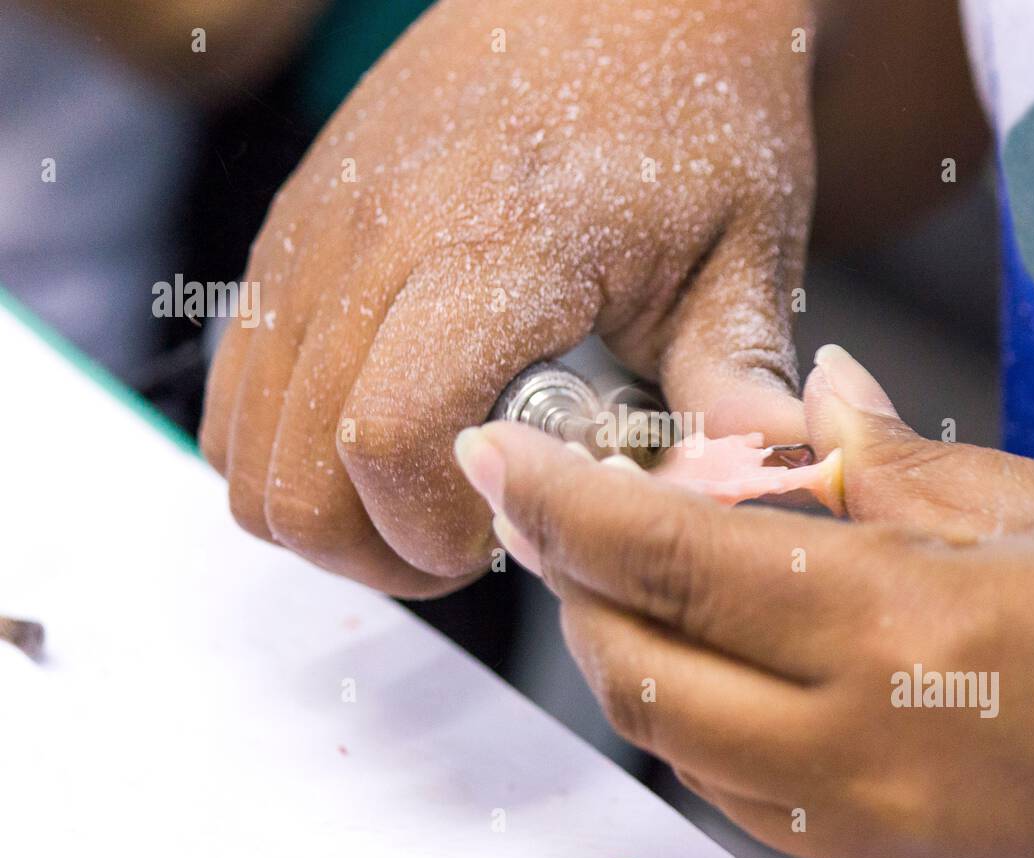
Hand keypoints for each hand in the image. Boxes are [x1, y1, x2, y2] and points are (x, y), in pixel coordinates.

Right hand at [199, 0, 816, 595]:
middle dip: (375, 546)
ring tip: (428, 482)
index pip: (392, 441)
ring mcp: (316, 227)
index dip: (434, 533)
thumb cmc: (691, 102)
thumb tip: (761, 496)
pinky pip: (240, 374)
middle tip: (469, 535)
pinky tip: (389, 419)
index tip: (505, 540)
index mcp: (495, 247)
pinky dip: (291, 435)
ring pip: (243, 438)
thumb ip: (736, 387)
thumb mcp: (745, 252)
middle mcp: (375, 236)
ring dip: (324, 498)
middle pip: (292, 472)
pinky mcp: (296, 223)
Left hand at [454, 345, 1033, 857]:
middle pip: (637, 674)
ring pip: (679, 744)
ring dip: (636, 651)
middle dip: (577, 586)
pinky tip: (731, 650)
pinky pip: (746, 791)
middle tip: (570, 507)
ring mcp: (876, 827)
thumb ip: (891, 462)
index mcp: (900, 634)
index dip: (561, 504)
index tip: (497, 458)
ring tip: (648, 569)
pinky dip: (704, 715)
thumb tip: (809, 400)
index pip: (666, 562)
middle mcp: (865, 754)